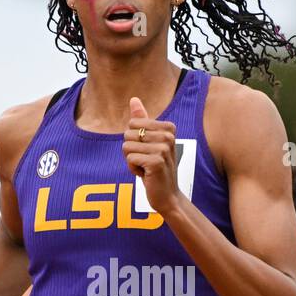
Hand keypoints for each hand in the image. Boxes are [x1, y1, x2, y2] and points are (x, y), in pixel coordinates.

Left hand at [121, 97, 179, 213]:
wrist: (168, 196)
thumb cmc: (157, 168)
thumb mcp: (149, 142)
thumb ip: (142, 120)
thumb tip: (133, 99)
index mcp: (168, 128)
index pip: (133, 123)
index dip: (134, 140)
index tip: (147, 151)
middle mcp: (167, 136)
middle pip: (128, 134)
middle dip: (131, 150)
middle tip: (145, 161)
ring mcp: (163, 149)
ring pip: (126, 146)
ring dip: (131, 160)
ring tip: (146, 168)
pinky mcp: (156, 162)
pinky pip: (129, 159)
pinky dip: (133, 169)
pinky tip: (146, 175)